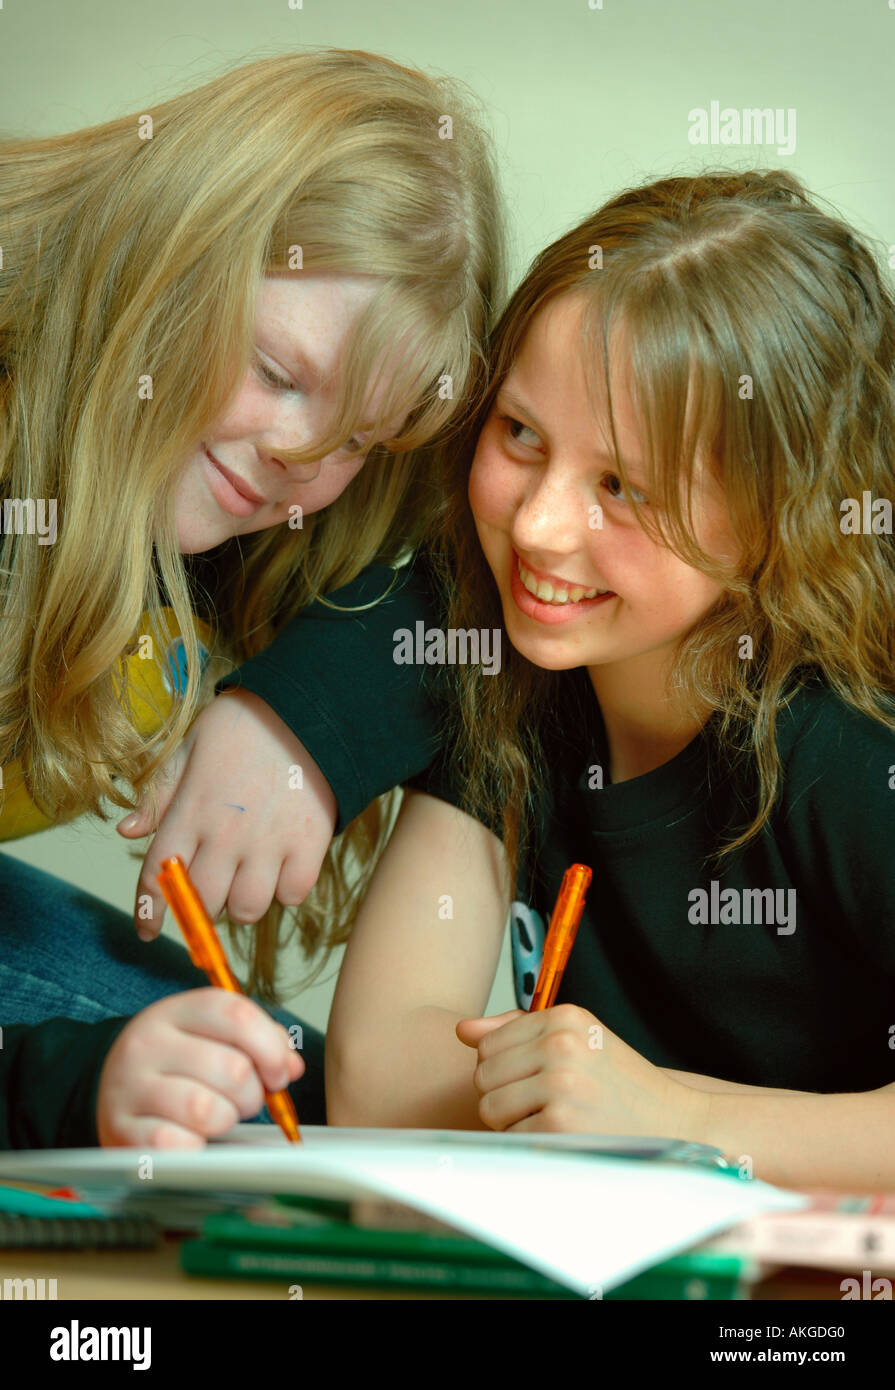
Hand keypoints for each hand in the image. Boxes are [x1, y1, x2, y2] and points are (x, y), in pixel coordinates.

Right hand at [96, 988, 304, 1146]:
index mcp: (174, 1012)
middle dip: (252, 1093)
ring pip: (208, 1109)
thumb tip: (291, 1066)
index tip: (279, 1072)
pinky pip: (179, 1145)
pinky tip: (191, 1137)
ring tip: (218, 1116)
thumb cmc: (174, 1064)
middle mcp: (147, 1044)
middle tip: (244, 1100)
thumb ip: (257, 1041)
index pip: (236, 1015)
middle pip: (232, 1068)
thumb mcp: (209, 1036)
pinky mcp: (122, 1132)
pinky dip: (197, 1146)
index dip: (271, 1048)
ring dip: (226, 1120)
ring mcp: (129, 1088)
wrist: (110, 1089)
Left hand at [117, 689, 336, 938]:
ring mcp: (269, 841)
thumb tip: (126, 831)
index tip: (148, 932)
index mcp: (191, 809)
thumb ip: (159, 792)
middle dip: (201, 910)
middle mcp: (226, 832)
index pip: (157, 875)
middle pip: (203, 903)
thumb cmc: (245, 726)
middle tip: (211, 895)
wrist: (312, 708)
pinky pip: (293, 895)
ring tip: (248, 880)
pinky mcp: (310, 843)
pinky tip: (283, 867)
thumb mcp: (191, 746)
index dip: (149, 912)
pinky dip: (286, 890)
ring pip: (248, 909)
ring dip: (244, 903)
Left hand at [456, 1004, 707, 1138]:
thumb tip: (462, 1030)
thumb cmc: (619, 1084)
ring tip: (552, 1119)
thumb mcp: (577, 1040)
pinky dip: (530, 1144)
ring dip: (512, 1123)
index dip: (503, 1069)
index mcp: (564, 1017)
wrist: (676, 1123)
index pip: (487, 1043)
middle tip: (545, 1104)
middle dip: (504, 1096)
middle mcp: (561, 1045)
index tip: (535, 1079)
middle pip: (483, 1076)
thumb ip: (516, 1031)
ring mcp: (561, 1085)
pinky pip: (511, 1137)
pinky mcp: (560, 1126)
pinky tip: (562, 1138)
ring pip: (490, 1107)